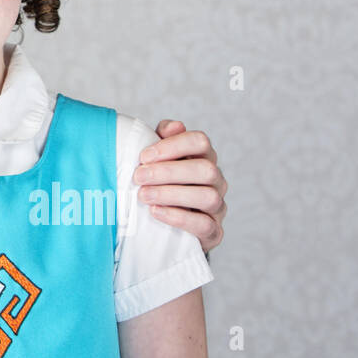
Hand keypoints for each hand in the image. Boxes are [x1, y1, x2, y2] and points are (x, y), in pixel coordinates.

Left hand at [133, 120, 226, 251]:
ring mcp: (218, 206)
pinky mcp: (214, 232)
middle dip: (169, 172)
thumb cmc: (160, 183)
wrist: (164, 224)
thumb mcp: (157, 158)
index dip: (172, 146)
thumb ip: (162, 138)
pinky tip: (156, 212)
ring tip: (143, 195)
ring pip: (208, 196)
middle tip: (139, 177)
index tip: (143, 156)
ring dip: (172, 194)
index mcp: (204, 157)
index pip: (200, 141)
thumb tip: (174, 126)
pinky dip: (178, 218)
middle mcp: (216, 180)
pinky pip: (204, 225)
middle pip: (206, 169)